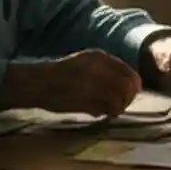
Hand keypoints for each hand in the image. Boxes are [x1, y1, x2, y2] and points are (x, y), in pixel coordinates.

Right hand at [0, 50, 140, 116]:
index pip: (130, 73)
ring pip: (120, 99)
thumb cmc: (60, 74)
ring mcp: (93, 83)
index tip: (129, 95)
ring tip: (108, 111)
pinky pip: (104, 109)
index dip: (133, 87)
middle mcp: (100, 68)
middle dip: (128, 99)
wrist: (37, 82)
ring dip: (117, 108)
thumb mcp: (85, 63)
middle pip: (129, 87)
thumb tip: (128, 85)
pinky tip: (95, 112)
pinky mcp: (85, 99)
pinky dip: (103, 113)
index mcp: (100, 57)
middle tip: (119, 106)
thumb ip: (105, 70)